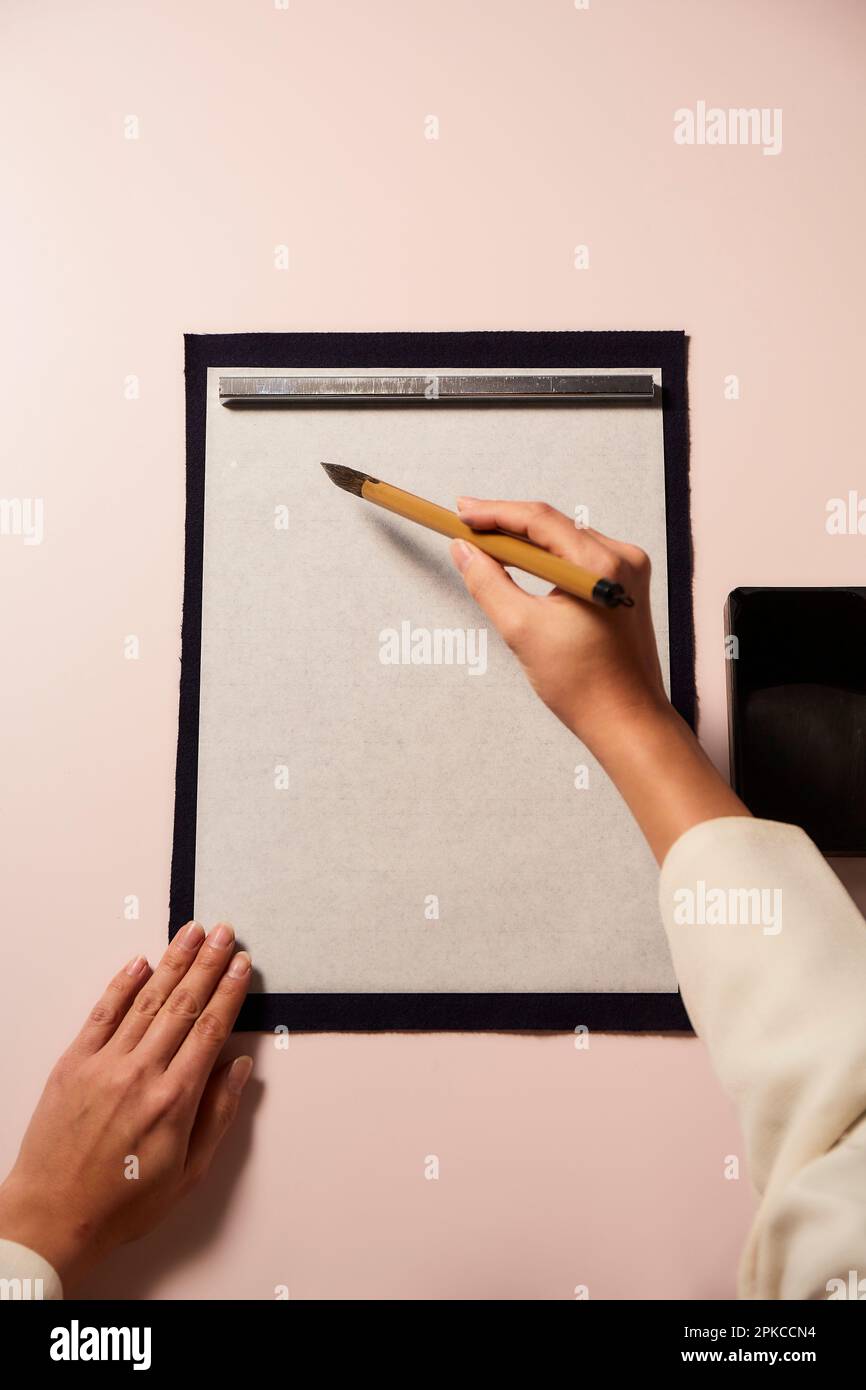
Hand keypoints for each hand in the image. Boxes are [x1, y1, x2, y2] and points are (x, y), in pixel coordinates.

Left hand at [0, 923, 252, 1289]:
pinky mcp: (73, 1064)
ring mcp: (104, 1064)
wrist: (53, 1217)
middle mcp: (140, 1073)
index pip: (211, 1029)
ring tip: (191, 931)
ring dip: (173, 962)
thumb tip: (239, 1067)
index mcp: (174, 1100)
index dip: (229, 991)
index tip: (242, 963)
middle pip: (183, 1004)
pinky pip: (101, 1014)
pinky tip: (140, 962)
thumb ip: (218, 1115)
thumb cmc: (123, 1203)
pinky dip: (122, 984)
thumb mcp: (189, 1173)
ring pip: (146, 1000)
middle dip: (207, 963)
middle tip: (224, 931)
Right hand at [450, 498, 667, 744]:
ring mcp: (630, 571)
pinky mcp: (627, 586)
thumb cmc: (582, 685)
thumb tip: (463, 550)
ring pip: (565, 541)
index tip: (461, 511)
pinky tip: (521, 564)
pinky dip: (549, 559)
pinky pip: (580, 558)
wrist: (626, 721)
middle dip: (506, 526)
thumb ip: (487, 582)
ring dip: (526, 543)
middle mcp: (623, 558)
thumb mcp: (521, 629)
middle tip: (465, 524)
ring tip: (486, 545)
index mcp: (600, 566)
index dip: (494, 513)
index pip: (539, 520)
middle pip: (553, 526)